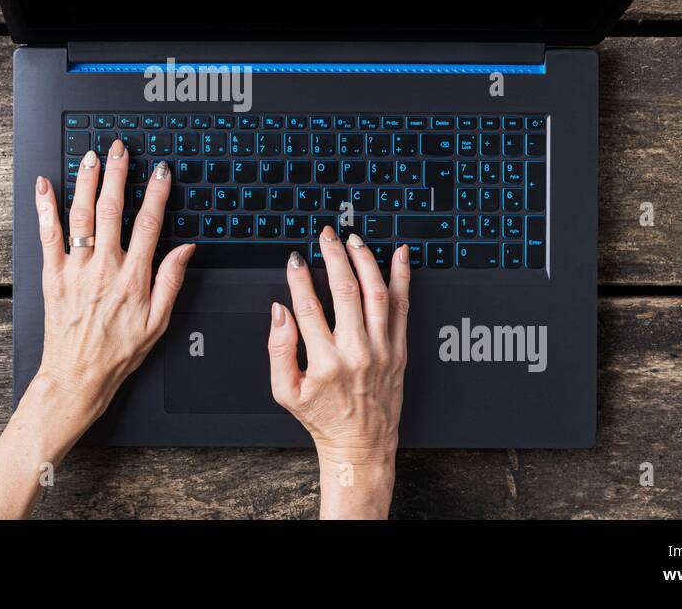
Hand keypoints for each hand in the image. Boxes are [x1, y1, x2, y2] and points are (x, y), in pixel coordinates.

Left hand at [32, 141, 195, 425]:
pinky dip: (45, 207)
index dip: (157, 193)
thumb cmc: (117, 352)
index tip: (161, 171)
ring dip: (86, 181)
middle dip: (117, 174)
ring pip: (81, 215)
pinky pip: (48, 235)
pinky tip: (45, 185)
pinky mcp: (52, 275)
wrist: (78, 376)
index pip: (149, 224)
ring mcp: (76, 270)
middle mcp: (104, 268)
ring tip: (90, 157)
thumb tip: (186, 248)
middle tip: (120, 149)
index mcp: (133, 278)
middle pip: (112, 209)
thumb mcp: (158, 322)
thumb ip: (171, 281)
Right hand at [268, 228, 409, 518]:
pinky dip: (402, 278)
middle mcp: (357, 353)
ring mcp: (382, 350)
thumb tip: (280, 311)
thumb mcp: (286, 391)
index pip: (309, 307)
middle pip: (345, 291)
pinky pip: (402, 307)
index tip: (295, 259)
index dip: (299, 278)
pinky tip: (400, 255)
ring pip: (376, 293)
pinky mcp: (399, 350)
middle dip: (334, 256)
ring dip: (365, 260)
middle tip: (326, 236)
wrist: (361, 446)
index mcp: (326, 362)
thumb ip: (278, 349)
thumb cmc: (323, 419)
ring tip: (354, 240)